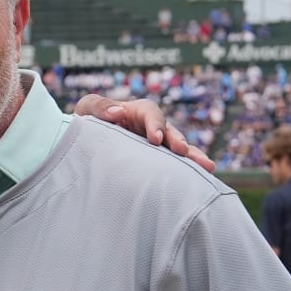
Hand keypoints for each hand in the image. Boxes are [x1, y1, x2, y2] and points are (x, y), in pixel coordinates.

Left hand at [72, 94, 216, 171]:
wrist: (84, 142)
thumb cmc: (87, 119)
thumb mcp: (88, 107)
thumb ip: (100, 107)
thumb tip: (118, 113)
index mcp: (137, 112)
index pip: (151, 113)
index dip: (155, 124)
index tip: (155, 138)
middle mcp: (152, 128)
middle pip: (171, 132)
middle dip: (180, 142)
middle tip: (185, 152)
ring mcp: (157, 147)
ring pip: (178, 151)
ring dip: (191, 159)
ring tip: (207, 169)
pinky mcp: (156, 163)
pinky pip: (172, 167)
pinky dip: (185, 173)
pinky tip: (198, 184)